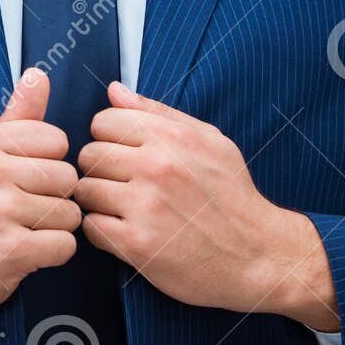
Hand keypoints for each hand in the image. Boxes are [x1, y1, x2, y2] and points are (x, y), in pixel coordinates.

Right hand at [0, 67, 80, 344]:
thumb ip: (13, 119)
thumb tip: (40, 75)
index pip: (55, 138)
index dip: (47, 162)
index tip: (23, 179)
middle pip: (67, 176)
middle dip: (53, 197)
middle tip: (22, 210)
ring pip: (69, 212)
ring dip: (53, 228)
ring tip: (22, 231)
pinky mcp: (10, 250)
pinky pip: (65, 245)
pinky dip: (51, 254)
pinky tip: (25, 253)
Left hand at [71, 81, 338, 331]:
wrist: (259, 255)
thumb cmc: (232, 195)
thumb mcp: (208, 140)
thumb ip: (156, 112)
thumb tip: (114, 90)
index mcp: (170, 137)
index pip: (102, 122)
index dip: (109, 138)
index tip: (125, 155)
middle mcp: (155, 167)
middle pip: (89, 156)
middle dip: (101, 170)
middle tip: (124, 185)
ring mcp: (145, 206)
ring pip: (85, 191)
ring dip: (98, 201)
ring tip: (124, 208)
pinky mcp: (137, 244)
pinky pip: (91, 226)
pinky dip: (102, 230)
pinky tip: (124, 230)